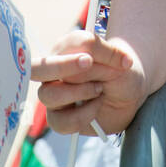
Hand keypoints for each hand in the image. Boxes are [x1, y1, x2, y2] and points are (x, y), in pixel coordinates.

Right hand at [31, 31, 147, 135]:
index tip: (95, 59)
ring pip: (48, 95)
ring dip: (80, 92)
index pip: (66, 45)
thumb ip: (105, 56)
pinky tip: (96, 106)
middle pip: (36, 68)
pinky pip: (60, 122)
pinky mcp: (58, 119)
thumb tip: (93, 61)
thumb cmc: (119, 72)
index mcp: (66, 49)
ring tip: (99, 89)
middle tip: (88, 64)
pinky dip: (83, 115)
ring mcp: (53, 96)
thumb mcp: (121, 60)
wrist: (129, 95)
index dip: (85, 51)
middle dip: (61, 66)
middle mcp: (54, 72)